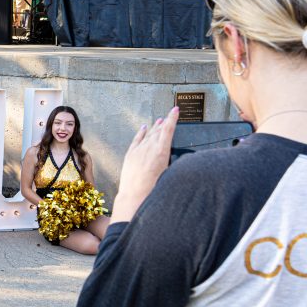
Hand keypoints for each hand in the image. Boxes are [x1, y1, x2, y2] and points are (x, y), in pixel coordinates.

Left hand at [110, 106, 177, 222]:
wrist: (134, 196)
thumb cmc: (153, 189)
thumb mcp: (169, 174)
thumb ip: (171, 161)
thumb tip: (175, 156)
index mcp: (161, 151)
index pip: (168, 130)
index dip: (172, 118)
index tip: (175, 110)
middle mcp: (149, 147)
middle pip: (159, 130)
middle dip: (165, 122)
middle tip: (170, 114)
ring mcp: (138, 150)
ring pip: (148, 134)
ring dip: (154, 127)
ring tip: (159, 120)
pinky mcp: (130, 155)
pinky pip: (136, 140)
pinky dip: (141, 132)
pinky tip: (144, 128)